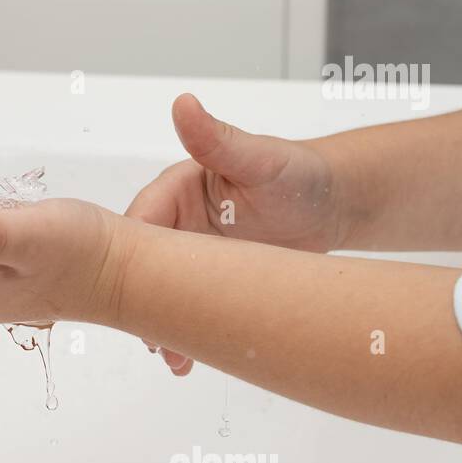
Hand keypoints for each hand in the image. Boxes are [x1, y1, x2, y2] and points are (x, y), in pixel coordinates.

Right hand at [126, 93, 342, 375]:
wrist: (330, 205)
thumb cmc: (298, 174)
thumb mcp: (259, 158)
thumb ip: (218, 139)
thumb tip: (183, 103)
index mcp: (174, 190)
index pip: (139, 225)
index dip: (131, 258)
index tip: (132, 289)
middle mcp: (174, 222)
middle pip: (145, 267)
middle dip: (145, 303)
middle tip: (152, 340)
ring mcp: (189, 254)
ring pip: (162, 292)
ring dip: (163, 325)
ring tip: (172, 359)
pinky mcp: (207, 278)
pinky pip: (187, 305)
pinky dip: (185, 331)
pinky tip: (185, 360)